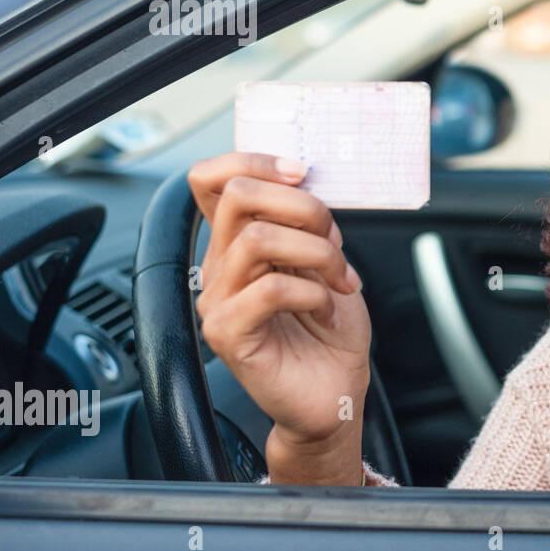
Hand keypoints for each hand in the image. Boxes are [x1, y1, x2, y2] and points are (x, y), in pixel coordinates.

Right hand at [187, 153, 371, 456]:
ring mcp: (218, 299)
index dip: (253, 160)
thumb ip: (305, 222)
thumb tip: (305, 181)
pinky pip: (271, 288)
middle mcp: (220, 266)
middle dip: (304, 207)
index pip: (211, 178)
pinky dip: (314, 292)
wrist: (334, 390)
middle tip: (334, 241)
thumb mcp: (325, 259)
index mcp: (237, 241)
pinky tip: (326, 309)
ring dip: (318, 254)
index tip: (301, 172)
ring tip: (338, 281)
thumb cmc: (330, 328)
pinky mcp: (228, 332)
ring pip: (259, 239)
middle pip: (240, 195)